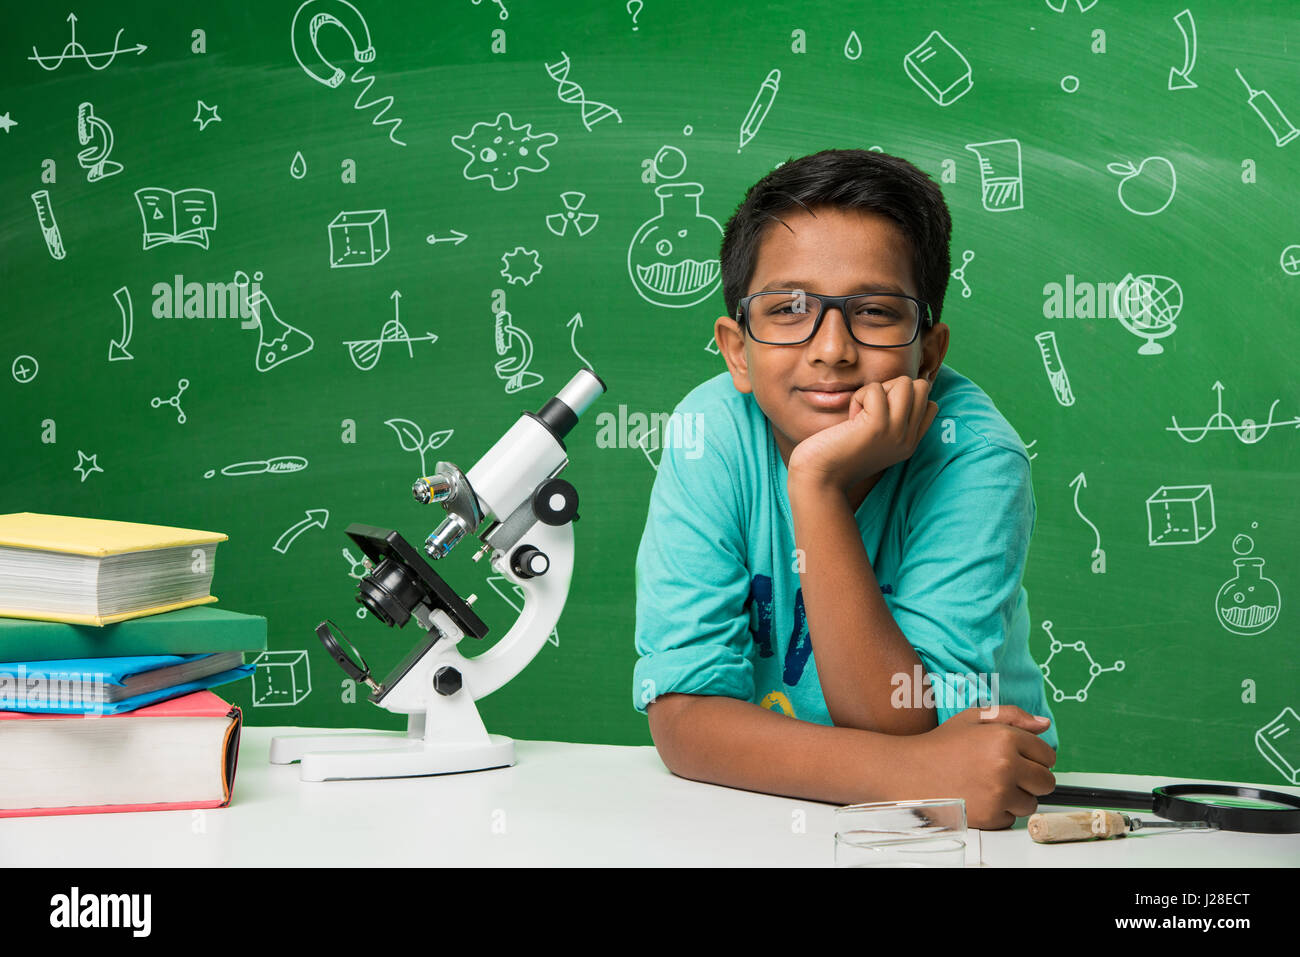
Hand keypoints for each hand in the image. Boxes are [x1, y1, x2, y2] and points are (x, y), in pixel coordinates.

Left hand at [787, 376, 937, 497]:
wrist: (820, 480)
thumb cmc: (837, 456)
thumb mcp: (874, 440)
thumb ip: (890, 420)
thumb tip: (897, 386)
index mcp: (909, 443)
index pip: (929, 405)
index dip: (903, 398)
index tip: (878, 414)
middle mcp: (908, 439)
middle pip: (920, 387)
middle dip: (892, 388)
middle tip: (870, 409)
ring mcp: (896, 432)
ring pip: (904, 383)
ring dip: (877, 390)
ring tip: (861, 412)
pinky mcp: (877, 425)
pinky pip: (875, 389)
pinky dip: (859, 397)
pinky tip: (850, 419)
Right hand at [909, 705, 1056, 829]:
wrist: (909, 771)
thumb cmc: (941, 745)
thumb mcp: (973, 718)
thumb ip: (1012, 715)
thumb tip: (1044, 725)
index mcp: (1005, 738)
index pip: (1048, 755)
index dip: (1034, 757)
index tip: (1018, 758)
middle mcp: (1006, 766)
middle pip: (1046, 782)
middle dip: (1031, 779)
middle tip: (1006, 774)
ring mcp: (999, 794)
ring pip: (1031, 803)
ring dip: (1016, 798)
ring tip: (990, 786)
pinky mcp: (991, 816)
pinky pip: (1012, 819)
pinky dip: (1000, 812)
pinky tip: (980, 798)